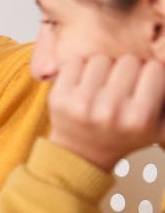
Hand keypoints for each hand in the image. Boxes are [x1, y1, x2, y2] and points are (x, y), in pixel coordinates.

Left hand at [47, 54, 164, 170]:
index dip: (151, 73)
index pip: (155, 68)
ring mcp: (81, 104)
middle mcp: (109, 111)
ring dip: (104, 67)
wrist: (81, 154)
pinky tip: (85, 82)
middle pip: (128, 60)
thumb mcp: (158, 129)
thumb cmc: (123, 135)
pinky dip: (81, 68)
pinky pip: (75, 62)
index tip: (145, 83)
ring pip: (101, 58)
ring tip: (104, 84)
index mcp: (139, 118)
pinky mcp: (58, 97)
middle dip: (128, 70)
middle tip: (122, 85)